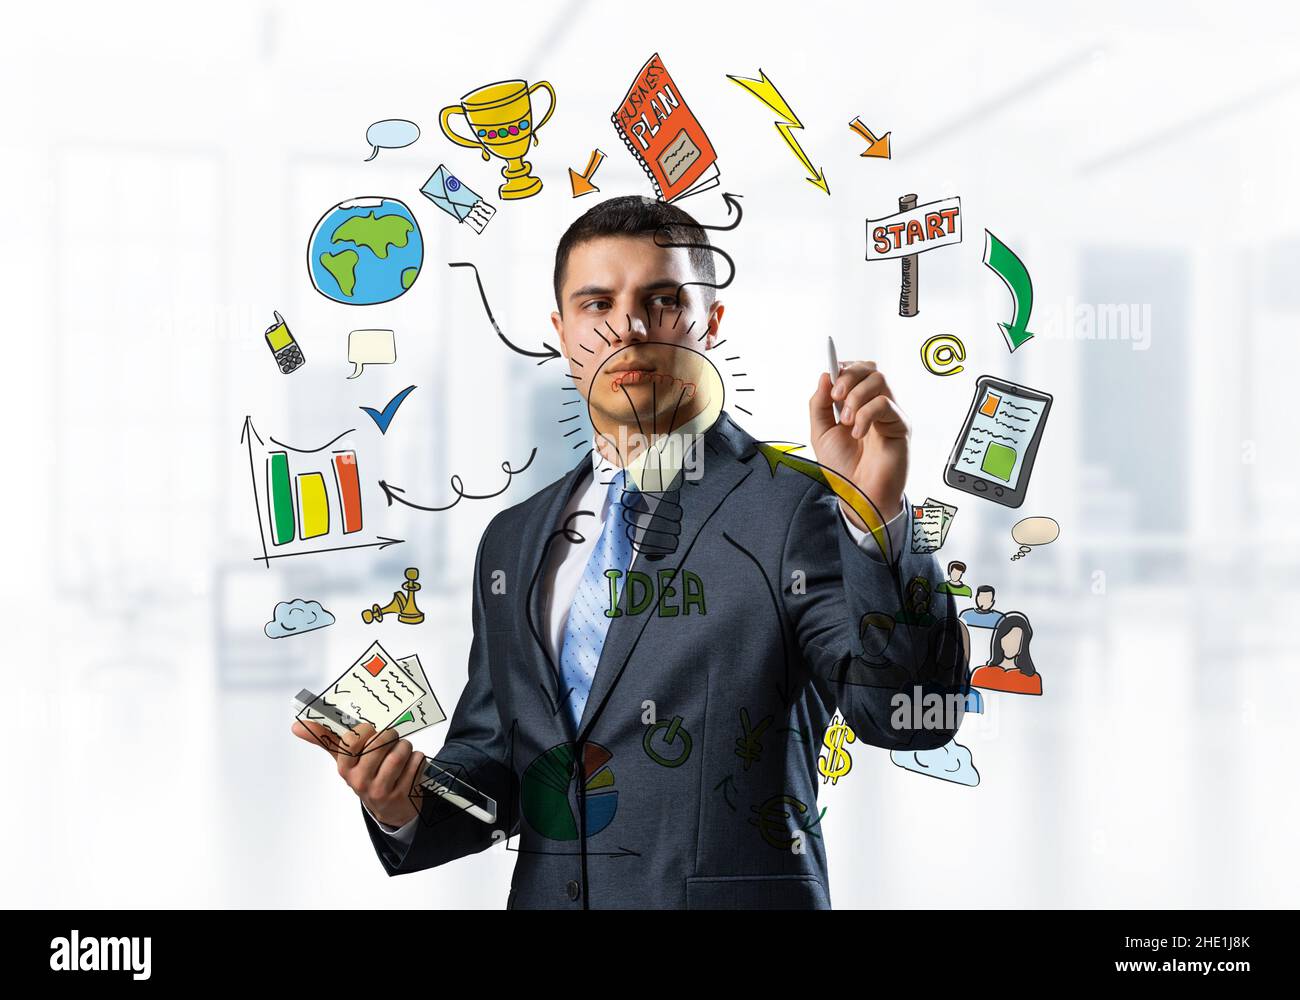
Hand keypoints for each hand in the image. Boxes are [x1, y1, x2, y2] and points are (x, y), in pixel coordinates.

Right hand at [291, 720, 425, 828]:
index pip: (351, 741)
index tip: (369, 731)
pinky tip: (411, 765)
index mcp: (345, 769)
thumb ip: (325, 739)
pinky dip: (417, 758)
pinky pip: (416, 762)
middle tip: (390, 739)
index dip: (364, 731)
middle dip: (390, 736)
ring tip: (402, 751)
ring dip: (406, 746)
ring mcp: (382, 791)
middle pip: (381, 742)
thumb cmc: (366, 775)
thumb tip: (296, 726)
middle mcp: (361, 782)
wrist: (390, 808)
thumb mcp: (346, 759)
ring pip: (400, 751)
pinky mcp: (404, 795)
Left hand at [808, 361, 909, 526]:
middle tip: (836, 397)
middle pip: (870, 368)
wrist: (857, 495)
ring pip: (880, 380)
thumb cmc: (843, 467)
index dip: (844, 368)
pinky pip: (885, 405)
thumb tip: (825, 376)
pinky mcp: (900, 426)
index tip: (831, 377)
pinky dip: (866, 415)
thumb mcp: (820, 433)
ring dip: (856, 396)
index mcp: (857, 404)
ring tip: (846, 422)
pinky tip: (858, 434)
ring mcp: (889, 414)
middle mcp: (875, 405)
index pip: (857, 370)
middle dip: (849, 376)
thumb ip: (820, 404)